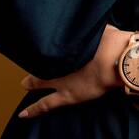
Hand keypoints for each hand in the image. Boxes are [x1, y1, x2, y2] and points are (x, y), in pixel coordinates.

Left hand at [17, 24, 133, 118]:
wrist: (115, 61)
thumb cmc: (111, 42)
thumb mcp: (101, 29)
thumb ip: (94, 30)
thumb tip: (94, 24)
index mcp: (69, 48)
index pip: (52, 48)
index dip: (46, 48)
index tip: (41, 46)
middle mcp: (61, 63)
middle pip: (43, 63)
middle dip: (36, 63)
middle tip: (30, 61)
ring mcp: (62, 80)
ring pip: (40, 82)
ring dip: (31, 83)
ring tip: (24, 85)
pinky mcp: (67, 96)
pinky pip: (46, 104)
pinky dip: (34, 109)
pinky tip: (23, 114)